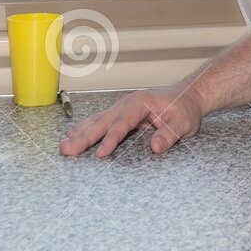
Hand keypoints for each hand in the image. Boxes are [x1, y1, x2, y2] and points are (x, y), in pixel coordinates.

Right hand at [57, 83, 206, 157]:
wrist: (187, 96)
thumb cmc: (184, 109)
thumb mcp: (184, 123)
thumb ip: (170, 134)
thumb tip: (156, 147)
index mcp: (141, 102)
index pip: (123, 124)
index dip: (111, 139)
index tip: (101, 154)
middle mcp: (127, 103)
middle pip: (102, 122)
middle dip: (84, 137)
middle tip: (68, 150)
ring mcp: (121, 107)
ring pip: (97, 121)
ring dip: (79, 134)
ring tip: (64, 147)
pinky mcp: (119, 113)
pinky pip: (99, 121)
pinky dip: (85, 129)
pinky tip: (72, 137)